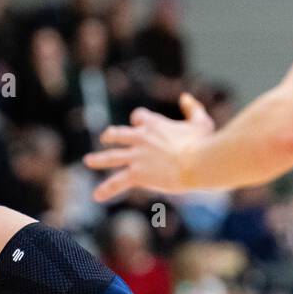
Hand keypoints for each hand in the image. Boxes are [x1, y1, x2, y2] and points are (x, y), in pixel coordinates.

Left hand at [83, 92, 214, 201]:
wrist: (198, 163)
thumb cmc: (203, 144)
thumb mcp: (201, 122)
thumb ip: (192, 108)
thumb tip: (185, 97)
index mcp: (154, 124)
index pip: (139, 117)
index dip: (139, 120)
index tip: (140, 124)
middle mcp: (140, 139)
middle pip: (118, 134)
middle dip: (111, 135)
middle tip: (106, 138)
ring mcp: (136, 157)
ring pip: (111, 157)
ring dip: (98, 159)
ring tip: (88, 161)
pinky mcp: (137, 174)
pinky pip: (117, 182)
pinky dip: (107, 189)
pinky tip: (96, 196)